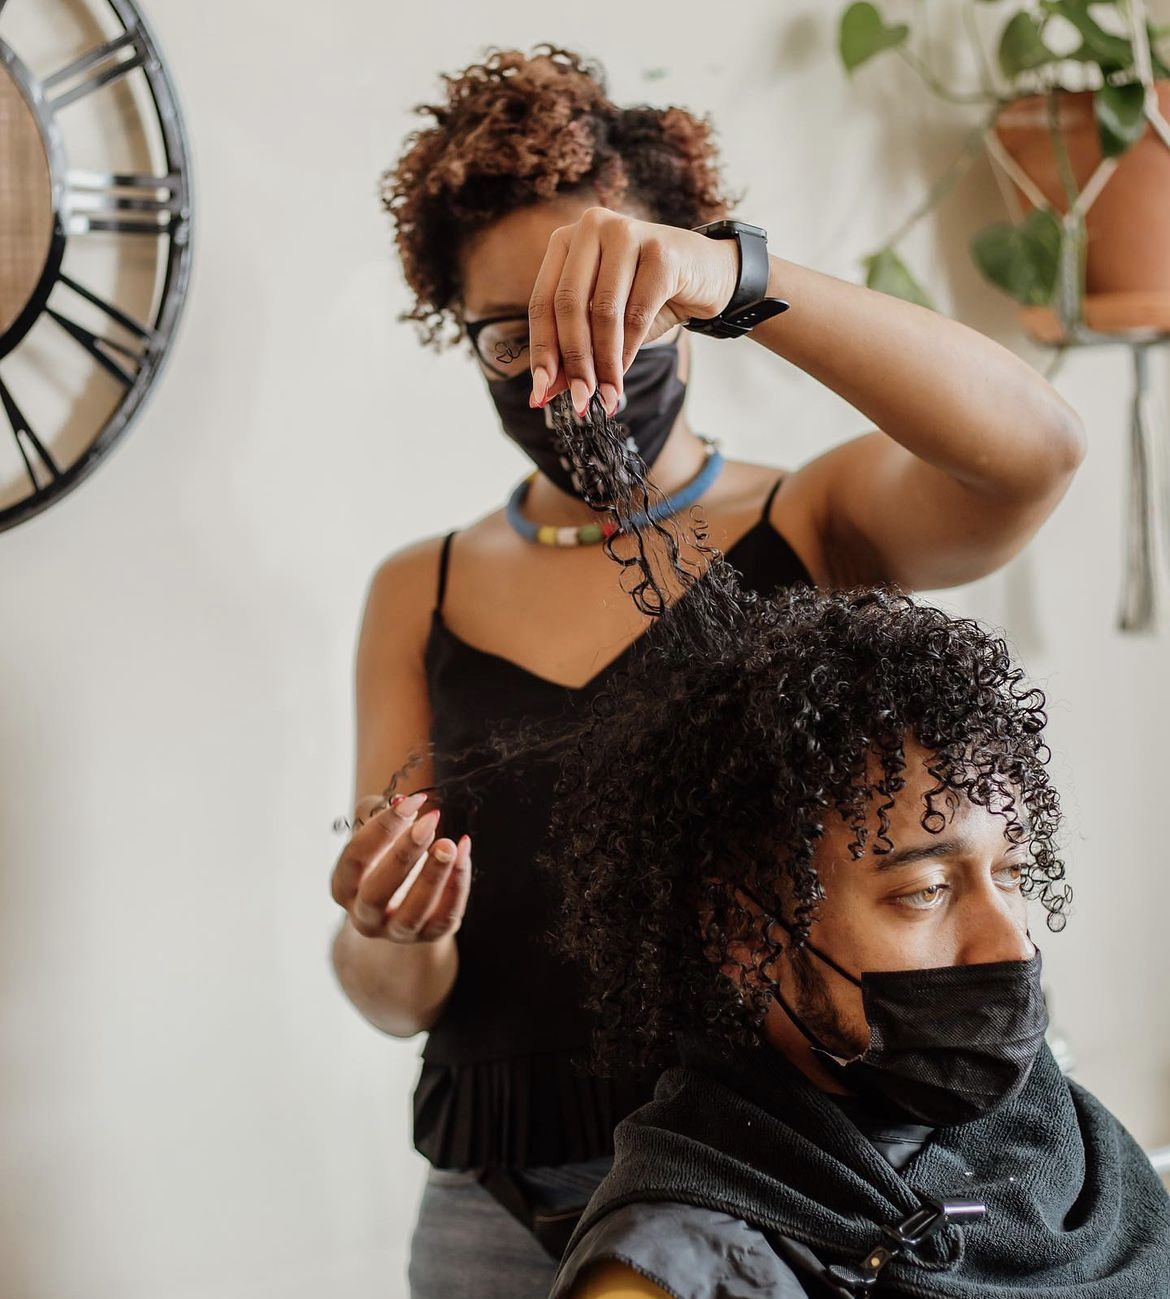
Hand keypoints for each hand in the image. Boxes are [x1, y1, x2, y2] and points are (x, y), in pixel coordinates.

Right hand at [331, 792, 470, 943]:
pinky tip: (463, 852)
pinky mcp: (429, 935)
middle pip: (377, 892)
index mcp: (344, 886)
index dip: (381, 828)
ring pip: (413, 912)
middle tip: (429, 821)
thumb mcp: (374, 837)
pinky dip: (458, 883)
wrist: (401, 906)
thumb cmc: (384, 861)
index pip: (355, 858)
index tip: (410, 802)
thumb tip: (401, 802)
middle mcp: (365, 915)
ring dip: (433, 875)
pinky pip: (446, 915)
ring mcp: (397, 931)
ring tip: (448, 844)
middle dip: (404, 854)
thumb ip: (378, 814)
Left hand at [527, 207, 737, 414]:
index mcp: (566, 240)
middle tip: (581, 400)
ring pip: (604, 312)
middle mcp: (592, 227)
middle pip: (569, 304)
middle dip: (574, 361)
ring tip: (606, 396)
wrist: (706, 276)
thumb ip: (573, 351)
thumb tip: (544, 394)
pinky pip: (637, 314)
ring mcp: (627, 234)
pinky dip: (628, 352)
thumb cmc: (647, 298)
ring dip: (604, 363)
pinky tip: (623, 375)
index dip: (542, 350)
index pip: (543, 301)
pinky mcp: (661, 252)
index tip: (540, 393)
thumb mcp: (603, 324)